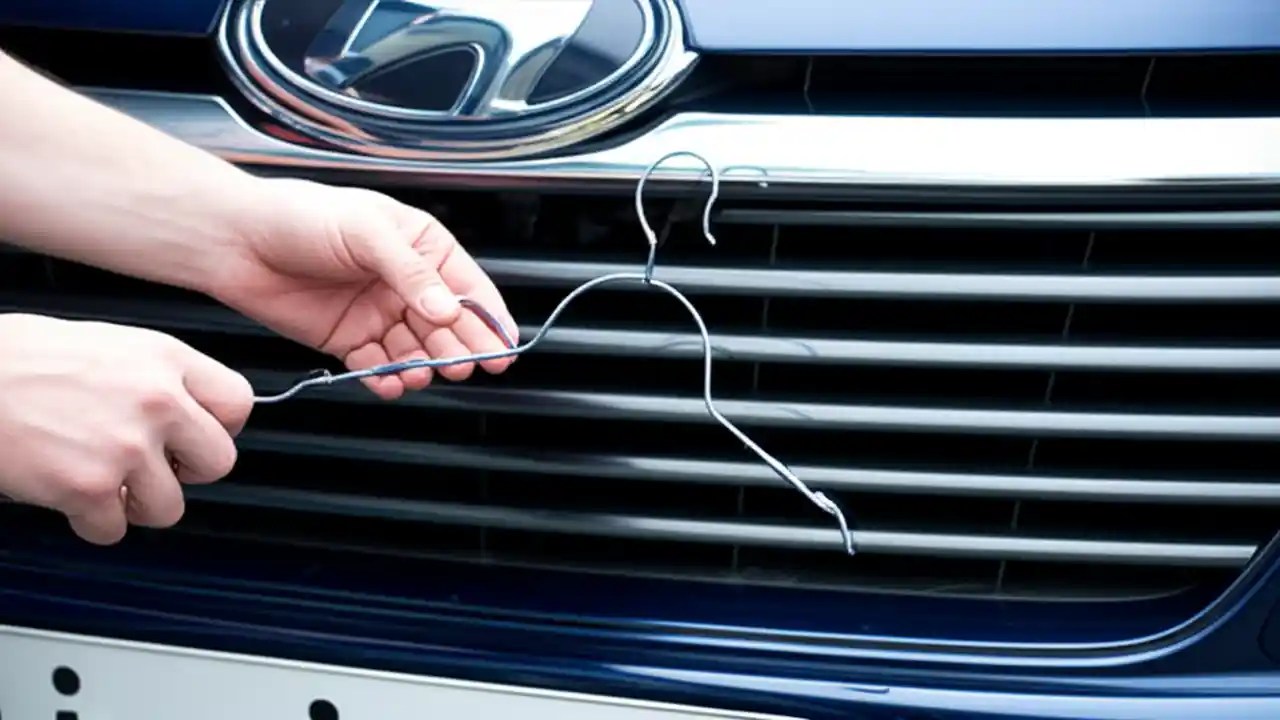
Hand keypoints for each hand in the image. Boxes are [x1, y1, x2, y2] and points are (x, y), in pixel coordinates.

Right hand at [0, 313, 252, 543]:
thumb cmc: (22, 359)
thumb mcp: (111, 346)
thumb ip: (161, 379)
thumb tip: (194, 413)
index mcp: (165, 359)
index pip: (238, 403)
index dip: (219, 427)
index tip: (196, 435)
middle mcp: (157, 400)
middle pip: (219, 462)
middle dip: (185, 472)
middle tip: (150, 464)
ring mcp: (127, 446)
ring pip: (170, 507)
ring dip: (136, 503)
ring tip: (101, 476)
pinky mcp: (89, 487)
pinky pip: (113, 529)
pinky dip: (90, 521)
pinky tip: (67, 490)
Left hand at [210, 178, 517, 399]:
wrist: (236, 239)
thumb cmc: (298, 215)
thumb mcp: (365, 231)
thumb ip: (409, 273)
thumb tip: (447, 308)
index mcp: (420, 245)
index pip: (467, 286)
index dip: (488, 318)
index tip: (503, 346)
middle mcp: (404, 281)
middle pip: (448, 324)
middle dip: (460, 347)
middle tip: (468, 366)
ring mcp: (378, 312)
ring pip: (416, 349)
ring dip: (423, 365)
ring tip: (422, 374)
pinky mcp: (349, 339)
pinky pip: (378, 365)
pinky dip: (387, 378)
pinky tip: (392, 382)